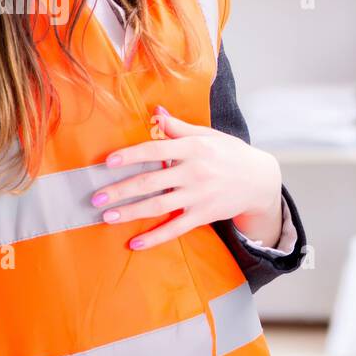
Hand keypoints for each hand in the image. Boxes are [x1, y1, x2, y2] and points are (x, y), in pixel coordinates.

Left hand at [91, 106, 283, 250]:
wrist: (259, 179)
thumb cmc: (230, 153)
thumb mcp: (208, 135)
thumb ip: (180, 127)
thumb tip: (155, 112)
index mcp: (193, 148)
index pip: (155, 150)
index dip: (130, 156)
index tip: (107, 162)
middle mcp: (194, 172)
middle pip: (150, 182)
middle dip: (120, 190)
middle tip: (96, 197)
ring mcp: (199, 196)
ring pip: (158, 206)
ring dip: (130, 212)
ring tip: (106, 217)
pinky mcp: (204, 215)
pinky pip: (176, 229)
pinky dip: (155, 237)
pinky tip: (135, 243)